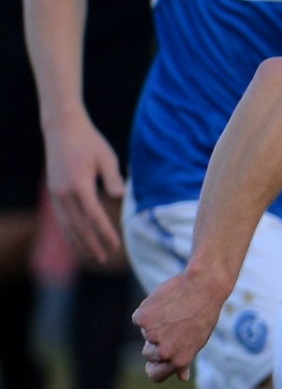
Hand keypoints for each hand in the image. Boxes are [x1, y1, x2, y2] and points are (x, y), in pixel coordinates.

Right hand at [42, 111, 124, 265]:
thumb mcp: (107, 158)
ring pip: (66, 224)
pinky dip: (69, 231)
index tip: (116, 246)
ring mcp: (56, 193)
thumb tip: (120, 195)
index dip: (105, 233)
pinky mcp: (54, 191)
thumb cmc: (90, 142)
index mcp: (79, 185)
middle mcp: (64, 192)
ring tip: (92, 255)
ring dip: (79, 241)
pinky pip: (61, 217)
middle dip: (91, 244)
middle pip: (79, 226)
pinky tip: (77, 240)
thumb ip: (112, 179)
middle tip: (104, 259)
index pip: (94, 217)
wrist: (62, 129)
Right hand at [134, 262, 232, 381]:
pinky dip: (147, 312)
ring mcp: (151, 335)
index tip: (158, 360)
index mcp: (178, 359)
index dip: (156, 367)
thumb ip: (185, 359)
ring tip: (173, 314)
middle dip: (155, 344)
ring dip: (153, 326)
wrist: (203, 287)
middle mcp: (164, 351)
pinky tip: (165, 304)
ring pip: (144, 334)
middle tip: (174, 327)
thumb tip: (181, 377)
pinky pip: (139, 318)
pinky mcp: (142, 318)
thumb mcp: (199, 341)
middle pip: (148, 354)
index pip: (155, 374)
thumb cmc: (204, 314)